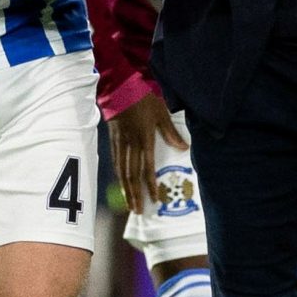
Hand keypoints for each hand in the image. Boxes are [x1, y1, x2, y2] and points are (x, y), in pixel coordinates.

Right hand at [109, 92, 188, 214]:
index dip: (150, 185)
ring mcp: (119, 142)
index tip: (155, 199)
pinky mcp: (112, 139)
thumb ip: (170, 131)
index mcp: (144, 139)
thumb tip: (184, 147)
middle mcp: (130, 144)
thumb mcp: (160, 111)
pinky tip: (122, 184)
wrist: (118, 86)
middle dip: (135, 194)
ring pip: (122, 171)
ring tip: (130, 203)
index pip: (147, 168)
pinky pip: (115, 162)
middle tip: (139, 211)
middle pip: (132, 174)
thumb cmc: (143, 97)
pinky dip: (119, 176)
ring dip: (126, 189)